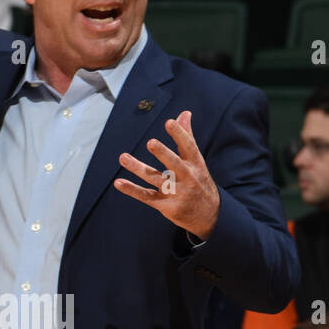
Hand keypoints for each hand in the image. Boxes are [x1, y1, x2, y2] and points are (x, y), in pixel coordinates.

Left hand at [114, 111, 220, 239]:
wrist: (208, 215)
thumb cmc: (199, 181)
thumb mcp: (196, 161)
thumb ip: (187, 137)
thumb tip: (184, 113)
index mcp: (196, 164)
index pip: (188, 147)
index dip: (180, 135)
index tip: (170, 122)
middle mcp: (187, 178)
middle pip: (174, 164)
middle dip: (163, 154)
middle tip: (151, 143)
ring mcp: (176, 193)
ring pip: (155, 179)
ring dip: (138, 168)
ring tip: (123, 157)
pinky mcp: (166, 206)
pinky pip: (146, 197)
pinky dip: (132, 190)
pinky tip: (119, 182)